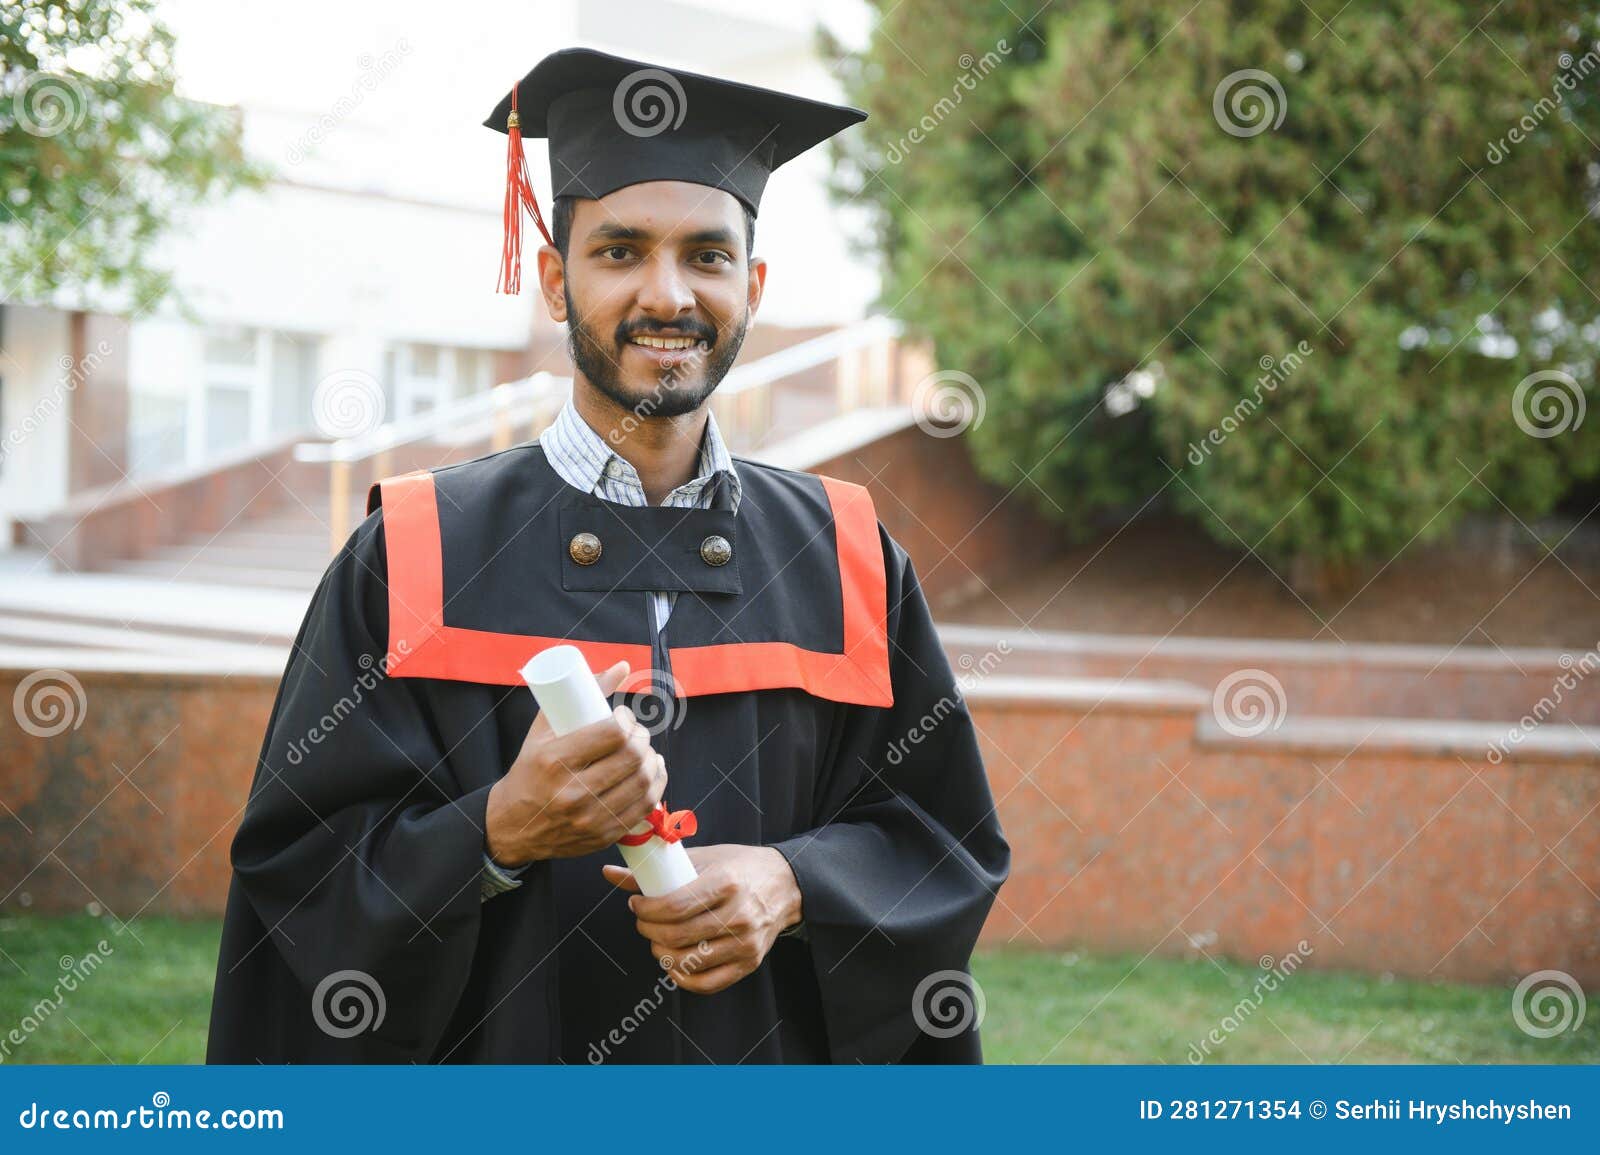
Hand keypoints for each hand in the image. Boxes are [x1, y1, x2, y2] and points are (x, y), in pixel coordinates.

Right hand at [485, 661, 665, 865]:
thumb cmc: (531, 770)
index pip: (613, 734)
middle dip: (643, 739)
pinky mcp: (602, 835)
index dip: (627, 721)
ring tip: (646, 753)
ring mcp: (588, 818)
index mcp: (554, 760)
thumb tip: (622, 667)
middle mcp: (571, 792)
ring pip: (643, 783)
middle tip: (637, 735)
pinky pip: (643, 808)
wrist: (514, 825)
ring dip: (654, 762)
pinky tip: (652, 774)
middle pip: (632, 757)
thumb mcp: (543, 731)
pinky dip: (655, 786)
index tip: (624, 718)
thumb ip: (580, 696)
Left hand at [602, 844, 802, 994]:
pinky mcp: (749, 963)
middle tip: (643, 922)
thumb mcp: (702, 859)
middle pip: (676, 936)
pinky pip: (706, 983)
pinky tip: (674, 962)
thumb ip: (656, 870)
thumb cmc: (739, 867)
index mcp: (726, 882)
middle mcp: (738, 914)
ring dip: (661, 953)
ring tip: (658, 939)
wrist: (785, 884)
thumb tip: (609, 873)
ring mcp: (745, 943)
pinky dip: (681, 977)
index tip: (636, 904)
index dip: (645, 910)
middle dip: (648, 931)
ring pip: (687, 962)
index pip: (674, 906)